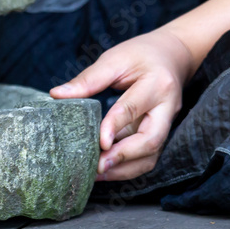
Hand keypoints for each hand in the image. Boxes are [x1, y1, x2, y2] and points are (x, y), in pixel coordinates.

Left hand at [49, 28, 194, 180]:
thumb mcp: (115, 59)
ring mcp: (166, 124)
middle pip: (151, 140)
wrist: (173, 55)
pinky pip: (147, 156)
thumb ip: (88, 79)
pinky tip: (105, 170)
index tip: (99, 141)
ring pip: (151, 155)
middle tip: (97, 166)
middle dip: (124, 156)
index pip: (133, 108)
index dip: (115, 126)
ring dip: (124, 168)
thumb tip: (56, 95)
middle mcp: (167, 109)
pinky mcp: (159, 133)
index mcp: (156, 84)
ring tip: (96, 174)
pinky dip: (126, 167)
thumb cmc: (141, 54)